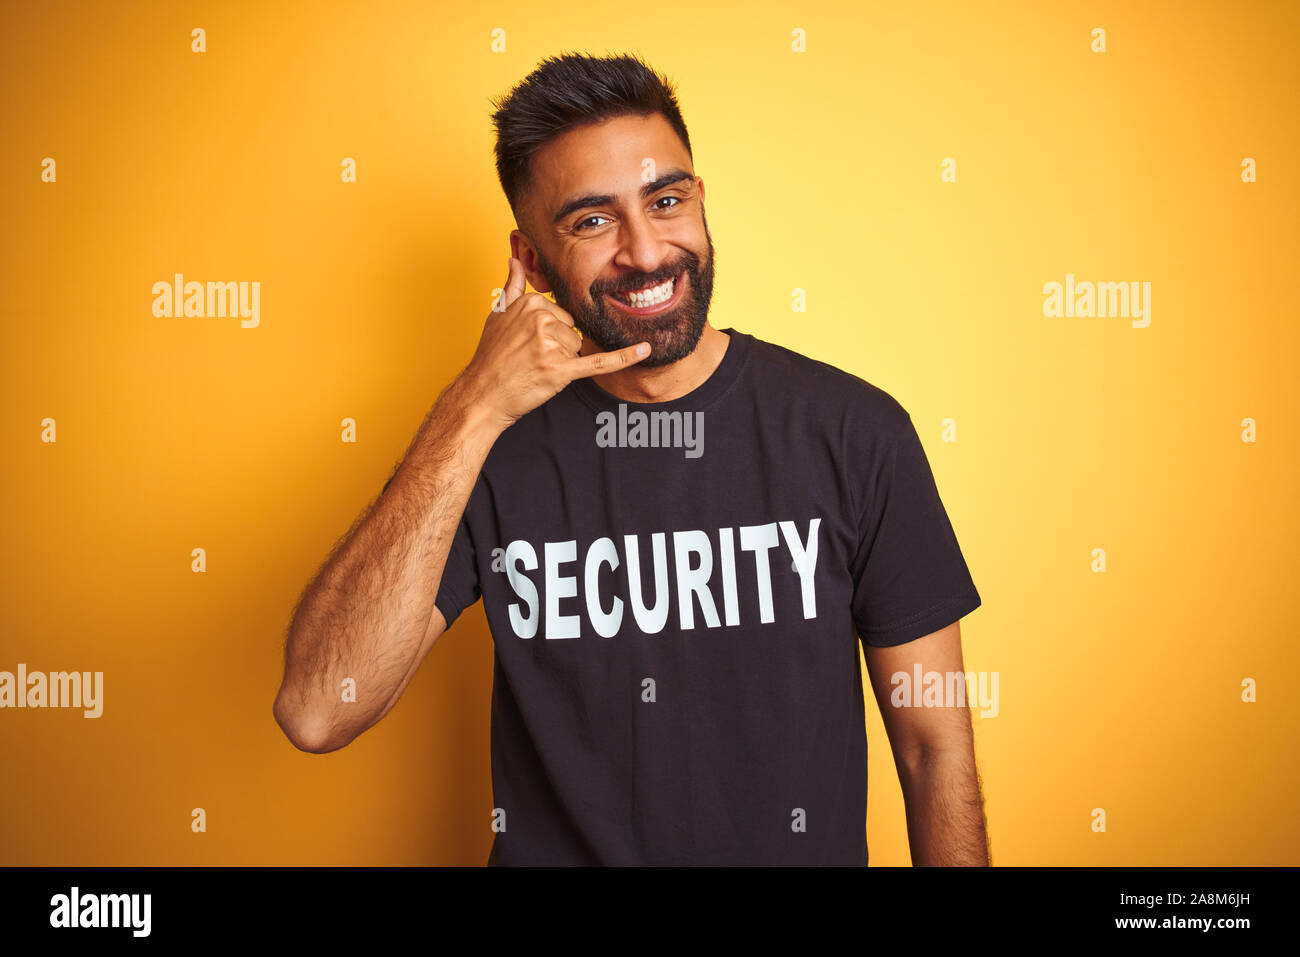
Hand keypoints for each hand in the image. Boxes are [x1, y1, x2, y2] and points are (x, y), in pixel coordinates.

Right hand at [460, 257, 649, 430]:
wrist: (483, 394)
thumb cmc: (491, 357)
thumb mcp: (497, 315)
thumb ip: (512, 285)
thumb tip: (514, 259)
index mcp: (531, 303)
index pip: (561, 314)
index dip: (549, 332)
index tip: (527, 343)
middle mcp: (541, 319)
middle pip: (572, 330)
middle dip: (557, 347)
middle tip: (529, 358)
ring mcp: (551, 345)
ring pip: (577, 348)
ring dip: (561, 362)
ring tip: (534, 368)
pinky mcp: (560, 370)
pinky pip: (599, 361)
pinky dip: (624, 357)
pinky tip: (645, 349)